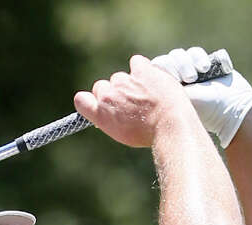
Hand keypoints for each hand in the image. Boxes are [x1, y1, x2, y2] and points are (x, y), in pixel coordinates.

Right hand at [73, 54, 194, 148]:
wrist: (170, 126)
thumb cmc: (149, 135)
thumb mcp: (124, 134)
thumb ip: (113, 119)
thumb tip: (113, 112)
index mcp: (101, 114)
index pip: (81, 100)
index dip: (91, 100)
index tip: (100, 103)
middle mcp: (108, 96)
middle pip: (103, 87)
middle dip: (114, 93)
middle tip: (130, 104)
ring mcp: (125, 82)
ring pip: (121, 77)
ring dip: (129, 83)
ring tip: (145, 97)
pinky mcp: (141, 70)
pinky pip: (136, 62)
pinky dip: (142, 69)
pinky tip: (150, 80)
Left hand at [151, 44, 251, 147]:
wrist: (232, 109)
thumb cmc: (205, 111)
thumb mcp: (180, 102)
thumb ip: (163, 91)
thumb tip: (147, 83)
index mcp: (170, 88)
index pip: (159, 68)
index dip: (165, 67)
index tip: (175, 79)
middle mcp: (180, 78)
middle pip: (172, 58)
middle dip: (179, 64)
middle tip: (189, 78)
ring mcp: (194, 70)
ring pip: (184, 53)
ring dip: (191, 61)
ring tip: (200, 73)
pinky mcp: (208, 64)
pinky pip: (197, 52)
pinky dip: (201, 58)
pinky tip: (206, 68)